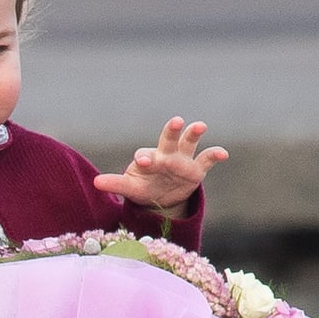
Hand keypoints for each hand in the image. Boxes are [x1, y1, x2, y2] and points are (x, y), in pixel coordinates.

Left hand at [93, 117, 227, 219]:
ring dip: (194, 134)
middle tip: (176, 121)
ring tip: (200, 125)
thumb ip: (115, 184)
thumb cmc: (143, 187)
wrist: (162, 196)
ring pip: (189, 143)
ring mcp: (183, 160)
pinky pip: (206, 160)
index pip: (146, 155)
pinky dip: (214, 155)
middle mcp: (167, 154)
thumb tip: (95, 183)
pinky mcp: (196, 169)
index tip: (142, 162)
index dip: (145, 158)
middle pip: (168, 139)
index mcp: (149, 159)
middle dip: (172, 131)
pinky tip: (223, 153)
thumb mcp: (130, 188)